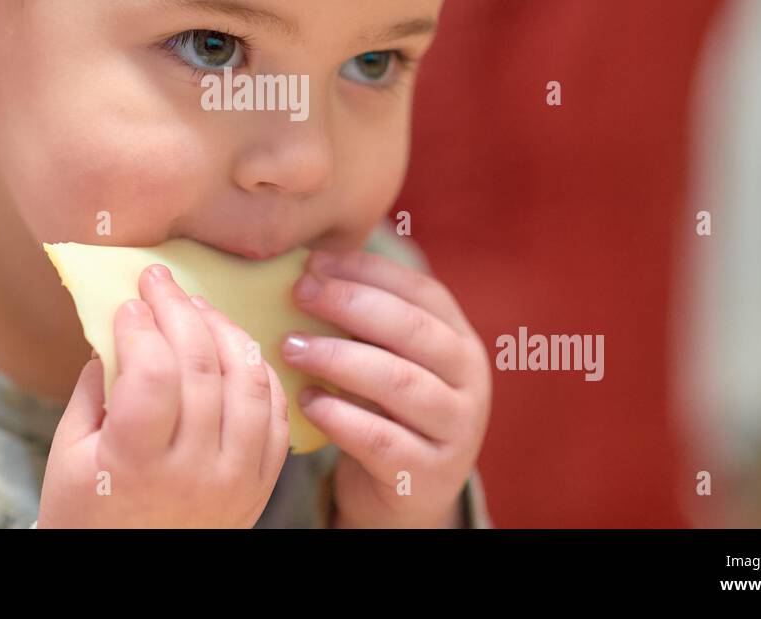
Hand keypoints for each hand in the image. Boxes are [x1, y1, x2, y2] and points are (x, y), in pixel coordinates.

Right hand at [37, 264, 289, 527]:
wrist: (125, 578)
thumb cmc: (85, 515)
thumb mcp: (68, 455)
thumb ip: (95, 390)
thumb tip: (118, 329)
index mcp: (136, 464)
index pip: (152, 374)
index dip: (141, 327)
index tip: (127, 303)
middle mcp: (194, 472)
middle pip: (201, 367)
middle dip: (178, 309)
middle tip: (159, 279)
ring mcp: (236, 479)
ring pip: (248, 382)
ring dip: (224, 331)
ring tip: (197, 306)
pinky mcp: (260, 485)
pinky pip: (274, 414)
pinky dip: (260, 373)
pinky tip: (235, 347)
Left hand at [282, 249, 489, 527]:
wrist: (408, 498)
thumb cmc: (386, 413)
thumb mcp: (387, 362)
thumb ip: (364, 323)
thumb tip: (307, 270)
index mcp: (460, 340)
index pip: (422, 291)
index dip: (368, 271)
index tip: (314, 262)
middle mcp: (469, 381)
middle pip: (412, 330)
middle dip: (350, 305)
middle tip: (299, 294)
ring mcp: (454, 430)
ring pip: (399, 382)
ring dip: (338, 358)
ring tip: (291, 347)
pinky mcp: (427, 475)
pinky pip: (381, 440)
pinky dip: (339, 416)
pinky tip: (307, 401)